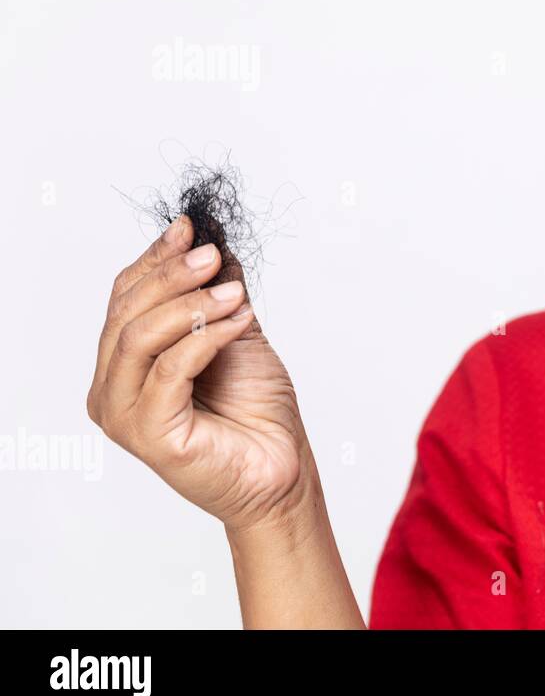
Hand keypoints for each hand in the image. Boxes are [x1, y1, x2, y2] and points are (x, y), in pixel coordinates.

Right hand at [87, 215, 310, 533]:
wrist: (281, 467)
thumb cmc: (256, 410)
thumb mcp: (236, 333)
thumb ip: (216, 293)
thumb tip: (212, 242)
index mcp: (123, 362)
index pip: (124, 297)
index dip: (155, 258)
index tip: (191, 227)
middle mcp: (112, 387)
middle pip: (126, 312)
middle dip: (172, 275)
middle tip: (214, 255)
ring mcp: (124, 414)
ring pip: (139, 337)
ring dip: (191, 304)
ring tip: (235, 293)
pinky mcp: (149, 434)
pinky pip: (169, 370)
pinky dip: (206, 337)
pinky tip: (240, 321)